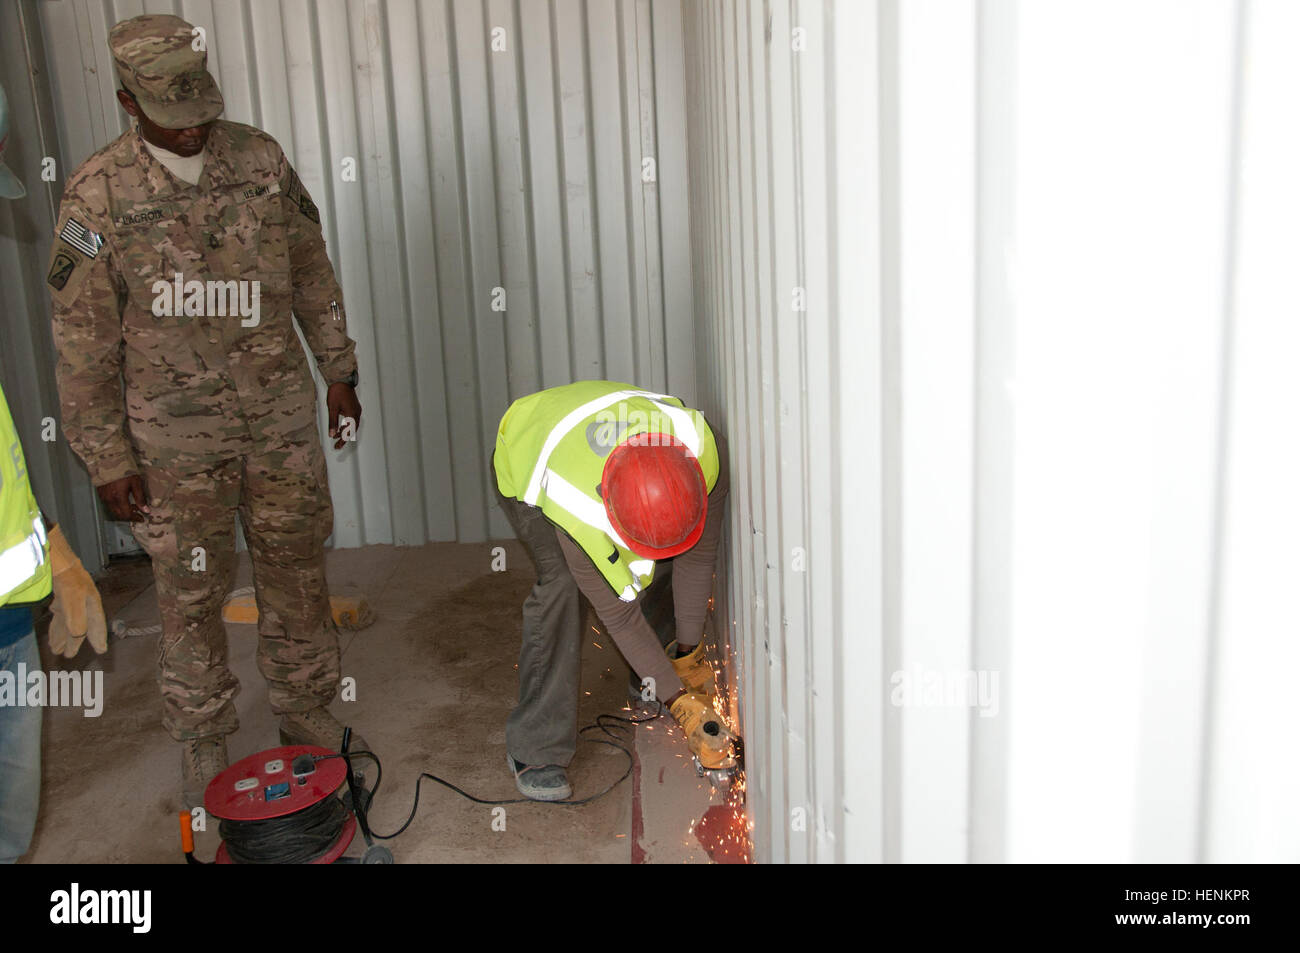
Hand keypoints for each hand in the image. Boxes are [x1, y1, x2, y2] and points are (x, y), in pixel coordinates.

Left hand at [47, 526, 107, 657]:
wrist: (54, 555)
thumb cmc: (67, 576)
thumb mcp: (73, 599)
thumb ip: (76, 618)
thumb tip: (78, 636)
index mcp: (91, 603)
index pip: (94, 625)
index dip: (97, 638)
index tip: (101, 651)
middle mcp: (84, 601)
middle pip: (81, 625)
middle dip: (74, 641)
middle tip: (69, 655)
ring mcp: (71, 596)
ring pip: (68, 619)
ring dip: (62, 633)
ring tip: (55, 648)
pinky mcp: (60, 592)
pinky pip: (60, 611)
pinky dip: (57, 621)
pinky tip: (54, 623)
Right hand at [97, 473, 149, 521]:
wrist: (107, 460)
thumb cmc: (124, 470)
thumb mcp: (136, 483)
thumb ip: (140, 498)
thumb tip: (146, 510)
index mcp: (119, 498)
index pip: (127, 514)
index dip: (135, 518)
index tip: (142, 518)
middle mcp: (109, 500)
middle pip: (119, 514)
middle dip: (129, 516)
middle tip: (138, 513)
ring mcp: (103, 497)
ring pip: (113, 510)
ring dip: (123, 511)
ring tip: (132, 506)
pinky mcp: (100, 493)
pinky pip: (109, 504)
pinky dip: (117, 506)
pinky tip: (123, 501)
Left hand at [327, 381, 361, 449]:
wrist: (342, 379)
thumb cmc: (337, 391)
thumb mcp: (332, 408)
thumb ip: (332, 422)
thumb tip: (332, 434)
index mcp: (351, 415)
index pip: (348, 432)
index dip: (342, 441)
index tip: (337, 447)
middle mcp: (356, 414)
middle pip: (352, 430)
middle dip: (344, 438)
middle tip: (337, 445)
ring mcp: (357, 410)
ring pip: (353, 425)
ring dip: (346, 432)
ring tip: (337, 436)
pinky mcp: (355, 408)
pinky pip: (353, 420)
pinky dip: (347, 425)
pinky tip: (341, 426)